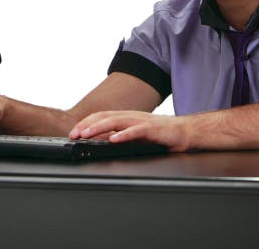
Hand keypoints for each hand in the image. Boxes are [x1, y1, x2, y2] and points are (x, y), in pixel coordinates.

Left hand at [68, 111, 190, 151]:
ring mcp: (141, 121)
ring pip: (116, 121)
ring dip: (99, 128)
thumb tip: (100, 141)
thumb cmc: (160, 135)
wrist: (184, 132)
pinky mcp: (152, 129)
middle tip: (74, 134)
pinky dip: (124, 134)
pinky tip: (114, 139)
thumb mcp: (135, 136)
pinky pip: (136, 131)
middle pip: (105, 117)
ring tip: (87, 134)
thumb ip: (119, 136)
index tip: (73, 133)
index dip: (86, 123)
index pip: (101, 116)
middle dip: (87, 125)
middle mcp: (131, 116)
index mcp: (126, 117)